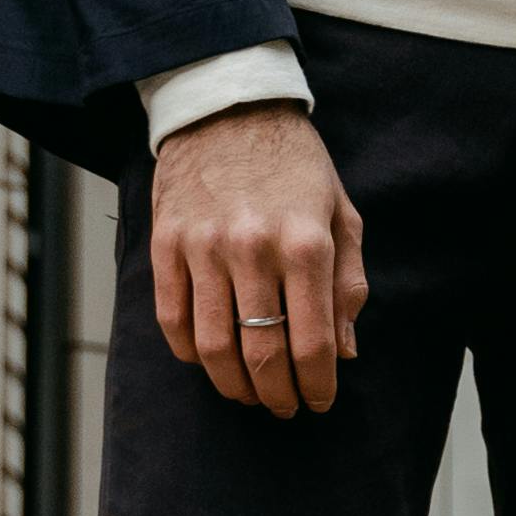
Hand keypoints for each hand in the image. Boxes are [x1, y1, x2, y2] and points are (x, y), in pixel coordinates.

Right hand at [153, 106, 366, 417]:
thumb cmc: (295, 164)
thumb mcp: (341, 213)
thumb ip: (348, 283)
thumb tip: (345, 350)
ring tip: (249, 395)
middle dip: (277, 396)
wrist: (228, 107)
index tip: (321, 401)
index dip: (318, 386)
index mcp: (306, 243)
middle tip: (285, 408)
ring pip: (213, 348)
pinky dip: (190, 354)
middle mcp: (254, 249)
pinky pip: (172, 320)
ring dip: (233, 386)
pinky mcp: (166, 244)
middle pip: (262, 355)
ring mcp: (203, 248)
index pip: (312, 342)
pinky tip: (209, 361)